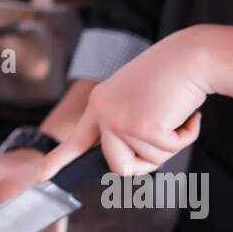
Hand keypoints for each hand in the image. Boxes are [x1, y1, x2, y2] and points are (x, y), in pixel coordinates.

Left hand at [42, 27, 207, 178]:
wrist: (190, 55)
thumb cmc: (170, 75)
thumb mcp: (134, 98)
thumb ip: (124, 124)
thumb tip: (124, 159)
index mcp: (99, 103)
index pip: (76, 140)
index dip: (59, 160)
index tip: (42, 176)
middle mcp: (104, 113)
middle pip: (118, 165)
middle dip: (144, 162)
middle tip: (164, 138)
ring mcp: (121, 121)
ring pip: (148, 161)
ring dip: (170, 144)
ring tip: (175, 116)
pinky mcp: (143, 127)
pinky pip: (169, 151)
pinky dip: (185, 136)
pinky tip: (187, 115)